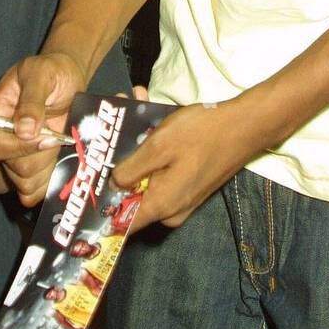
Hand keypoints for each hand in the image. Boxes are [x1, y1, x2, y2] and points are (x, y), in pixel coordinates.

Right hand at [0, 52, 86, 207]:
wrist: (68, 78)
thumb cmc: (51, 71)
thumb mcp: (41, 74)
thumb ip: (32, 99)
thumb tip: (24, 130)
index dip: (17, 148)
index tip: (46, 136)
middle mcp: (3, 138)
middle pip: (11, 168)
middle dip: (40, 156)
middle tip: (59, 136)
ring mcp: (18, 154)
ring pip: (25, 182)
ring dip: (48, 167)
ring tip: (61, 144)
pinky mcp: (34, 165)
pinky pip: (35, 189)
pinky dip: (50, 182)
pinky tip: (62, 162)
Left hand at [111, 93, 265, 230]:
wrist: (245, 126)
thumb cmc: (201, 135)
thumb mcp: (159, 146)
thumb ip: (131, 169)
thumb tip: (112, 184)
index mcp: (161, 206)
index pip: (122, 222)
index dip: (101, 207)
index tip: (84, 184)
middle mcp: (170, 210)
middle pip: (131, 191)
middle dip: (118, 157)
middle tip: (109, 123)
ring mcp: (182, 198)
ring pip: (146, 175)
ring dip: (136, 144)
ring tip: (129, 105)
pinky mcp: (189, 184)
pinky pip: (162, 169)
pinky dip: (153, 146)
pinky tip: (147, 113)